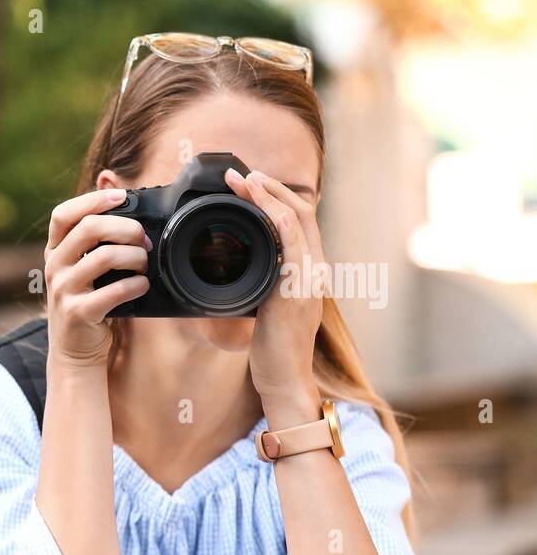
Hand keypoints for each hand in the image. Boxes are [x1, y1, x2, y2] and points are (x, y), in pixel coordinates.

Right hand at [43, 187, 150, 370]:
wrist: (74, 351)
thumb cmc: (87, 304)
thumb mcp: (81, 270)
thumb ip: (94, 245)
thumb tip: (130, 214)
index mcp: (55, 251)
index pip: (63, 214)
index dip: (92, 200)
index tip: (121, 196)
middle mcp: (54, 267)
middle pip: (89, 227)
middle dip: (126, 228)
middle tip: (143, 240)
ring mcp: (63, 290)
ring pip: (105, 256)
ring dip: (135, 257)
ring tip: (144, 265)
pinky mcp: (78, 312)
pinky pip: (116, 291)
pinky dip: (137, 285)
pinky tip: (142, 286)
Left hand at [225, 168, 324, 422]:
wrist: (285, 381)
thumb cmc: (275, 349)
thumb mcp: (270, 306)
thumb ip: (268, 283)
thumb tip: (249, 267)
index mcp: (309, 271)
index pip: (300, 220)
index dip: (276, 196)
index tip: (249, 182)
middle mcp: (315, 270)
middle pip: (302, 212)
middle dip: (270, 187)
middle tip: (240, 174)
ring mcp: (309, 279)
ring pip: (298, 222)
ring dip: (270, 196)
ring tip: (244, 180)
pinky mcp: (297, 292)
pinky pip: (292, 247)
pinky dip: (279, 222)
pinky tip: (265, 207)